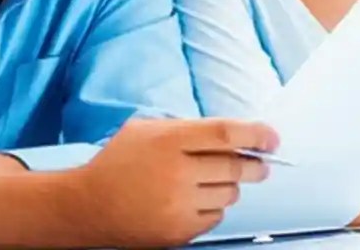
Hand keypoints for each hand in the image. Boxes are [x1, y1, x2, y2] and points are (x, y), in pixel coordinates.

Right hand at [69, 118, 278, 247]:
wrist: (88, 205)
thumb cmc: (118, 162)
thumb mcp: (146, 130)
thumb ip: (187, 128)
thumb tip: (233, 134)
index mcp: (168, 140)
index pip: (226, 133)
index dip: (256, 134)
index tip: (271, 138)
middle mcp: (175, 171)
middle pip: (234, 165)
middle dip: (255, 164)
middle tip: (260, 163)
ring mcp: (178, 204)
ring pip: (229, 193)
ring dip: (230, 186)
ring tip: (214, 181)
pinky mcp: (178, 230)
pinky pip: (216, 217)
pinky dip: (214, 207)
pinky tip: (197, 200)